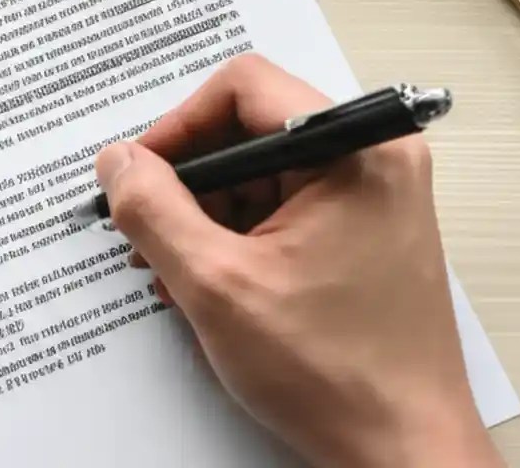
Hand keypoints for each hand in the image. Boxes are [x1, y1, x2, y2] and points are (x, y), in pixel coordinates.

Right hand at [96, 55, 503, 467]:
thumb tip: (116, 163)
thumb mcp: (218, 287)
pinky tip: (208, 282)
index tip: (139, 174)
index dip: (177, 126)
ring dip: (206, 214)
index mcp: (356, 151)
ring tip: (174, 268)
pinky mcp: (362, 232)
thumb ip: (155, 212)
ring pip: (261, 172)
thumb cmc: (336, 375)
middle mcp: (375, 159)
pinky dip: (236, 237)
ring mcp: (372, 197)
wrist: (402, 450)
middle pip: (251, 128)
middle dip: (188, 179)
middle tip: (148, 230)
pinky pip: (283, 207)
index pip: (244, 87)